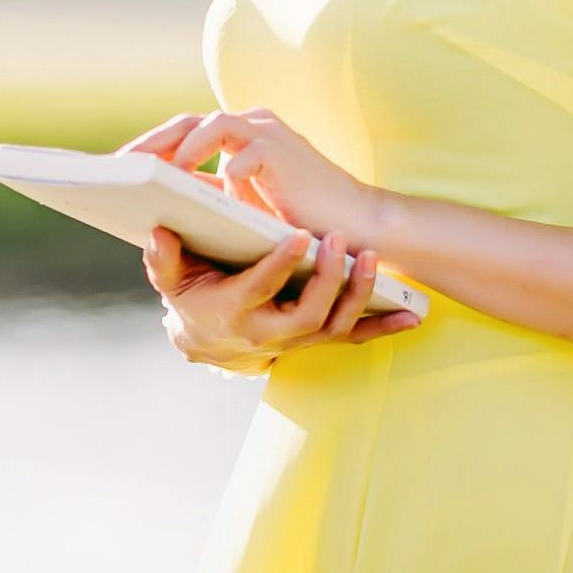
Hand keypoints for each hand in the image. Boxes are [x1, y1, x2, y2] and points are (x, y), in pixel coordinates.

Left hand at [116, 106, 379, 245]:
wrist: (354, 227)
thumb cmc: (298, 220)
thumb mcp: (244, 206)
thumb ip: (210, 195)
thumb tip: (160, 202)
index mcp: (241, 137)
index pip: (185, 131)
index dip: (151, 145)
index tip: (118, 166)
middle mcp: (253, 126)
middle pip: (189, 122)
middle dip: (153, 142)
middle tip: (122, 166)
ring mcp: (269, 135)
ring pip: (212, 125)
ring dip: (180, 147)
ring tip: (154, 172)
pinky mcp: (283, 152)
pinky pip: (243, 151)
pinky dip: (220, 166)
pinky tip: (201, 185)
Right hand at [117, 108, 417, 374]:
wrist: (208, 341)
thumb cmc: (191, 298)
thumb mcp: (171, 279)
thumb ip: (165, 258)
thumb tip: (159, 231)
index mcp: (234, 312)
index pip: (258, 289)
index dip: (279, 265)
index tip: (298, 234)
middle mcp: (269, 333)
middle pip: (307, 315)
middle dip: (327, 280)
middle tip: (339, 241)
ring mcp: (298, 340)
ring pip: (335, 325)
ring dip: (359, 294)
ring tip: (373, 259)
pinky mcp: (319, 339)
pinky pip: (355, 337)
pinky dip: (385, 328)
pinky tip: (413, 315)